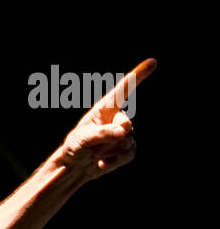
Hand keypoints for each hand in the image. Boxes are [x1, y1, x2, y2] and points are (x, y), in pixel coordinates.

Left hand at [58, 58, 155, 180]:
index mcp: (106, 107)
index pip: (124, 89)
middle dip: (112, 138)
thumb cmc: (76, 146)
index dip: (139, 75)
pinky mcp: (127, 149)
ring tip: (95, 154)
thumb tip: (124, 131)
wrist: (75, 166)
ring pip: (127, 142)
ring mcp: (125, 133)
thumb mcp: (82, 138)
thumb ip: (102, 133)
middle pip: (126, 125)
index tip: (153, 62)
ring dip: (109, 152)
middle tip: (94, 148)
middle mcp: (117, 117)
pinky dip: (114, 161)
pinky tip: (101, 164)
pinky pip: (128, 154)